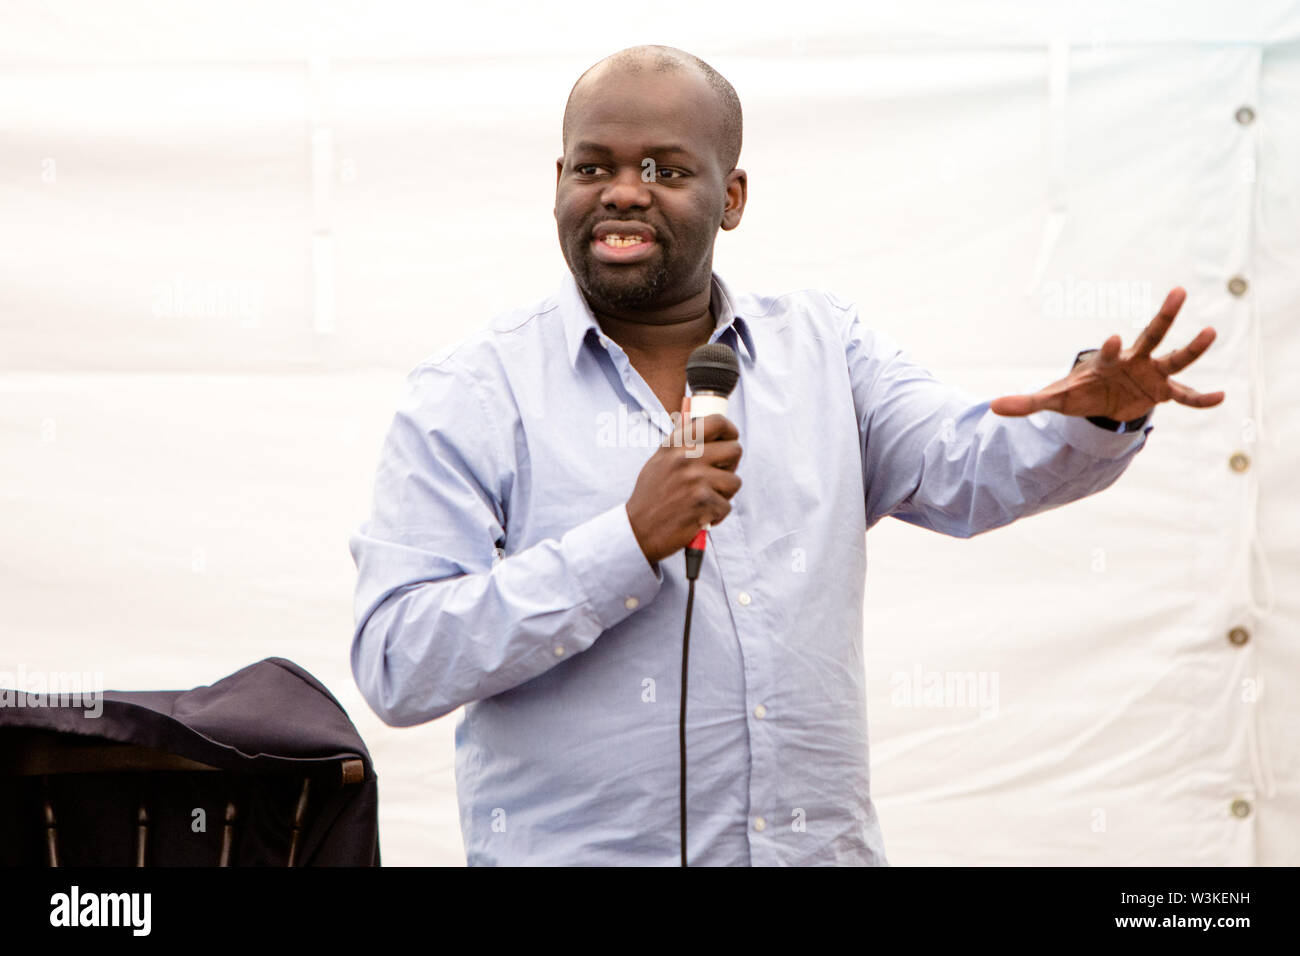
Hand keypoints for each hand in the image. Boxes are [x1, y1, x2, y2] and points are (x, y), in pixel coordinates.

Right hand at [625, 395, 742, 565]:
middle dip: (731, 466)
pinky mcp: (702, 502)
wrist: (638, 530)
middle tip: (716, 478)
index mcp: (676, 444)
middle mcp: (685, 457)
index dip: (730, 430)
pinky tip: (699, 516)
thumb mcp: (660, 459)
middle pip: (735, 450)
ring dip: (723, 495)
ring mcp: (694, 479)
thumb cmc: (651, 495)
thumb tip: (694, 411)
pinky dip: (716, 515)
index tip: (729, 440)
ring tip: (703, 500)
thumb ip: (679, 438)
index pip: (716, 421)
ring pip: (734, 481)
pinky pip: (727, 505)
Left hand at [989, 288, 1224, 420]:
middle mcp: (1133, 360)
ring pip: (1176, 358)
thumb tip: (992, 407)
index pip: (1108, 352)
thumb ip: (1026, 403)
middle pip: (1151, 335)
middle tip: (1178, 291)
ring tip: (1211, 331)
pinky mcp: (1162, 392)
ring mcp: (1151, 374)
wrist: (1100, 400)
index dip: (1109, 348)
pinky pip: (1185, 396)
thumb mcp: (1054, 400)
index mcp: (1106, 361)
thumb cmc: (1079, 393)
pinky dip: (1201, 399)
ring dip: (1194, 348)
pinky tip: (1223, 398)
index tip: (1112, 338)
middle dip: (1164, 316)